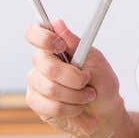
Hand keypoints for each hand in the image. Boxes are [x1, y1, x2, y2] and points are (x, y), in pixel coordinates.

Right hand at [23, 18, 125, 137]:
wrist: (104, 113)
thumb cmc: (101, 85)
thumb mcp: (95, 60)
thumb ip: (75, 43)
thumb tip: (57, 23)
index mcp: (54, 47)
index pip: (34, 33)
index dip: (43, 38)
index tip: (60, 46)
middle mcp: (41, 63)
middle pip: (46, 65)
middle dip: (74, 77)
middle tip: (87, 81)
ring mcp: (36, 83)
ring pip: (50, 88)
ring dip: (76, 96)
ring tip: (86, 96)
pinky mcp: (36, 103)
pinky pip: (50, 106)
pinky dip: (70, 109)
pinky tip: (76, 108)